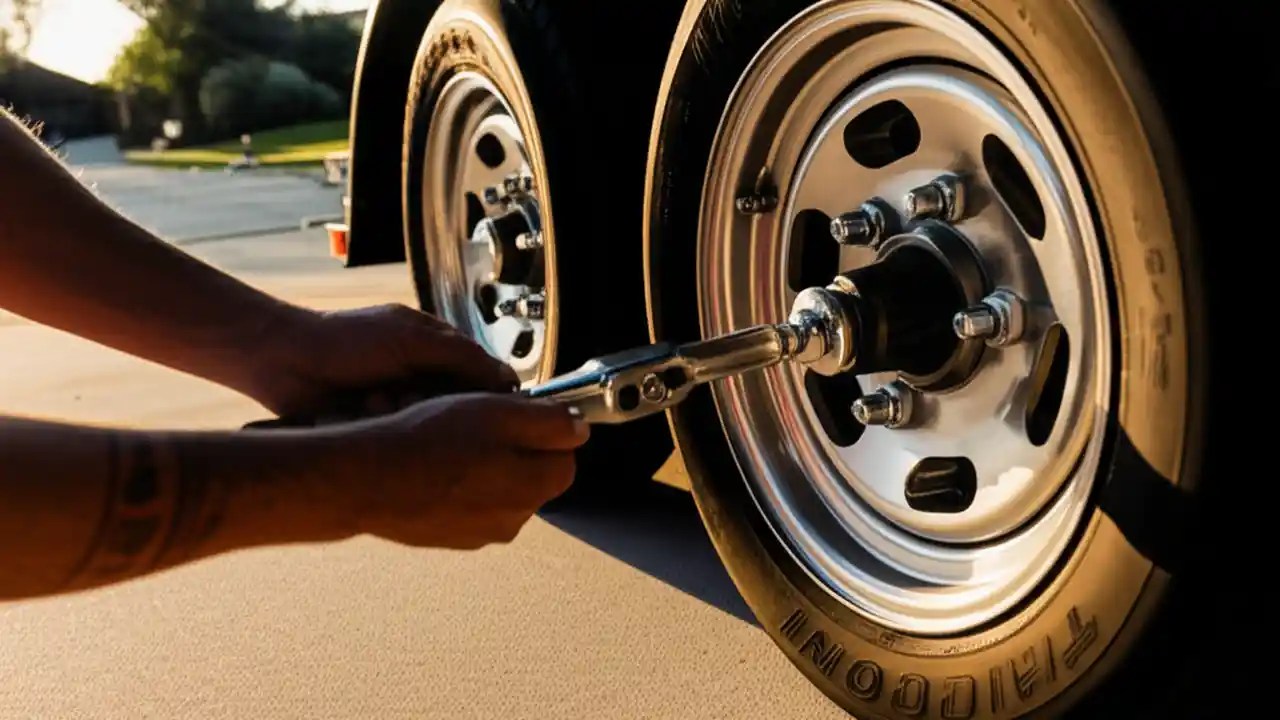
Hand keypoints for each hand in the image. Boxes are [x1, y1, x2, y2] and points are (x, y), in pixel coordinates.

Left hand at [249, 304, 518, 417]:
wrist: (284, 359)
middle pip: (456, 410)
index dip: (483, 398)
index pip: (483, 381)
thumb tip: (508, 381)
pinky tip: (358, 412)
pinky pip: (398, 440)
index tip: (478, 411)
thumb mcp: (412, 338)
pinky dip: (380, 427)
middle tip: (400, 393)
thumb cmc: (347, 339)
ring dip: (401, 415)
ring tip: (372, 399)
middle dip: (429, 405)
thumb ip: (462, 357)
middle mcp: (424, 382)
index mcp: (439, 352)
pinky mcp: (377, 430)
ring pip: (426, 428)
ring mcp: (400, 407)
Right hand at [345, 393, 588, 548]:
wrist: (369, 479)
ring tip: (449, 441)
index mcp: (536, 486)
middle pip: (533, 472)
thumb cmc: (430, 443)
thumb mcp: (501, 412)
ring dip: (483, 463)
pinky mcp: (450, 536)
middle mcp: (514, 518)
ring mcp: (480, 532)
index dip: (544, 428)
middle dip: (513, 446)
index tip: (520, 412)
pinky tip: (433, 464)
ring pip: (498, 486)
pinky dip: (456, 482)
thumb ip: (551, 421)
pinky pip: (466, 501)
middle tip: (477, 422)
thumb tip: (578, 428)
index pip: (566, 455)